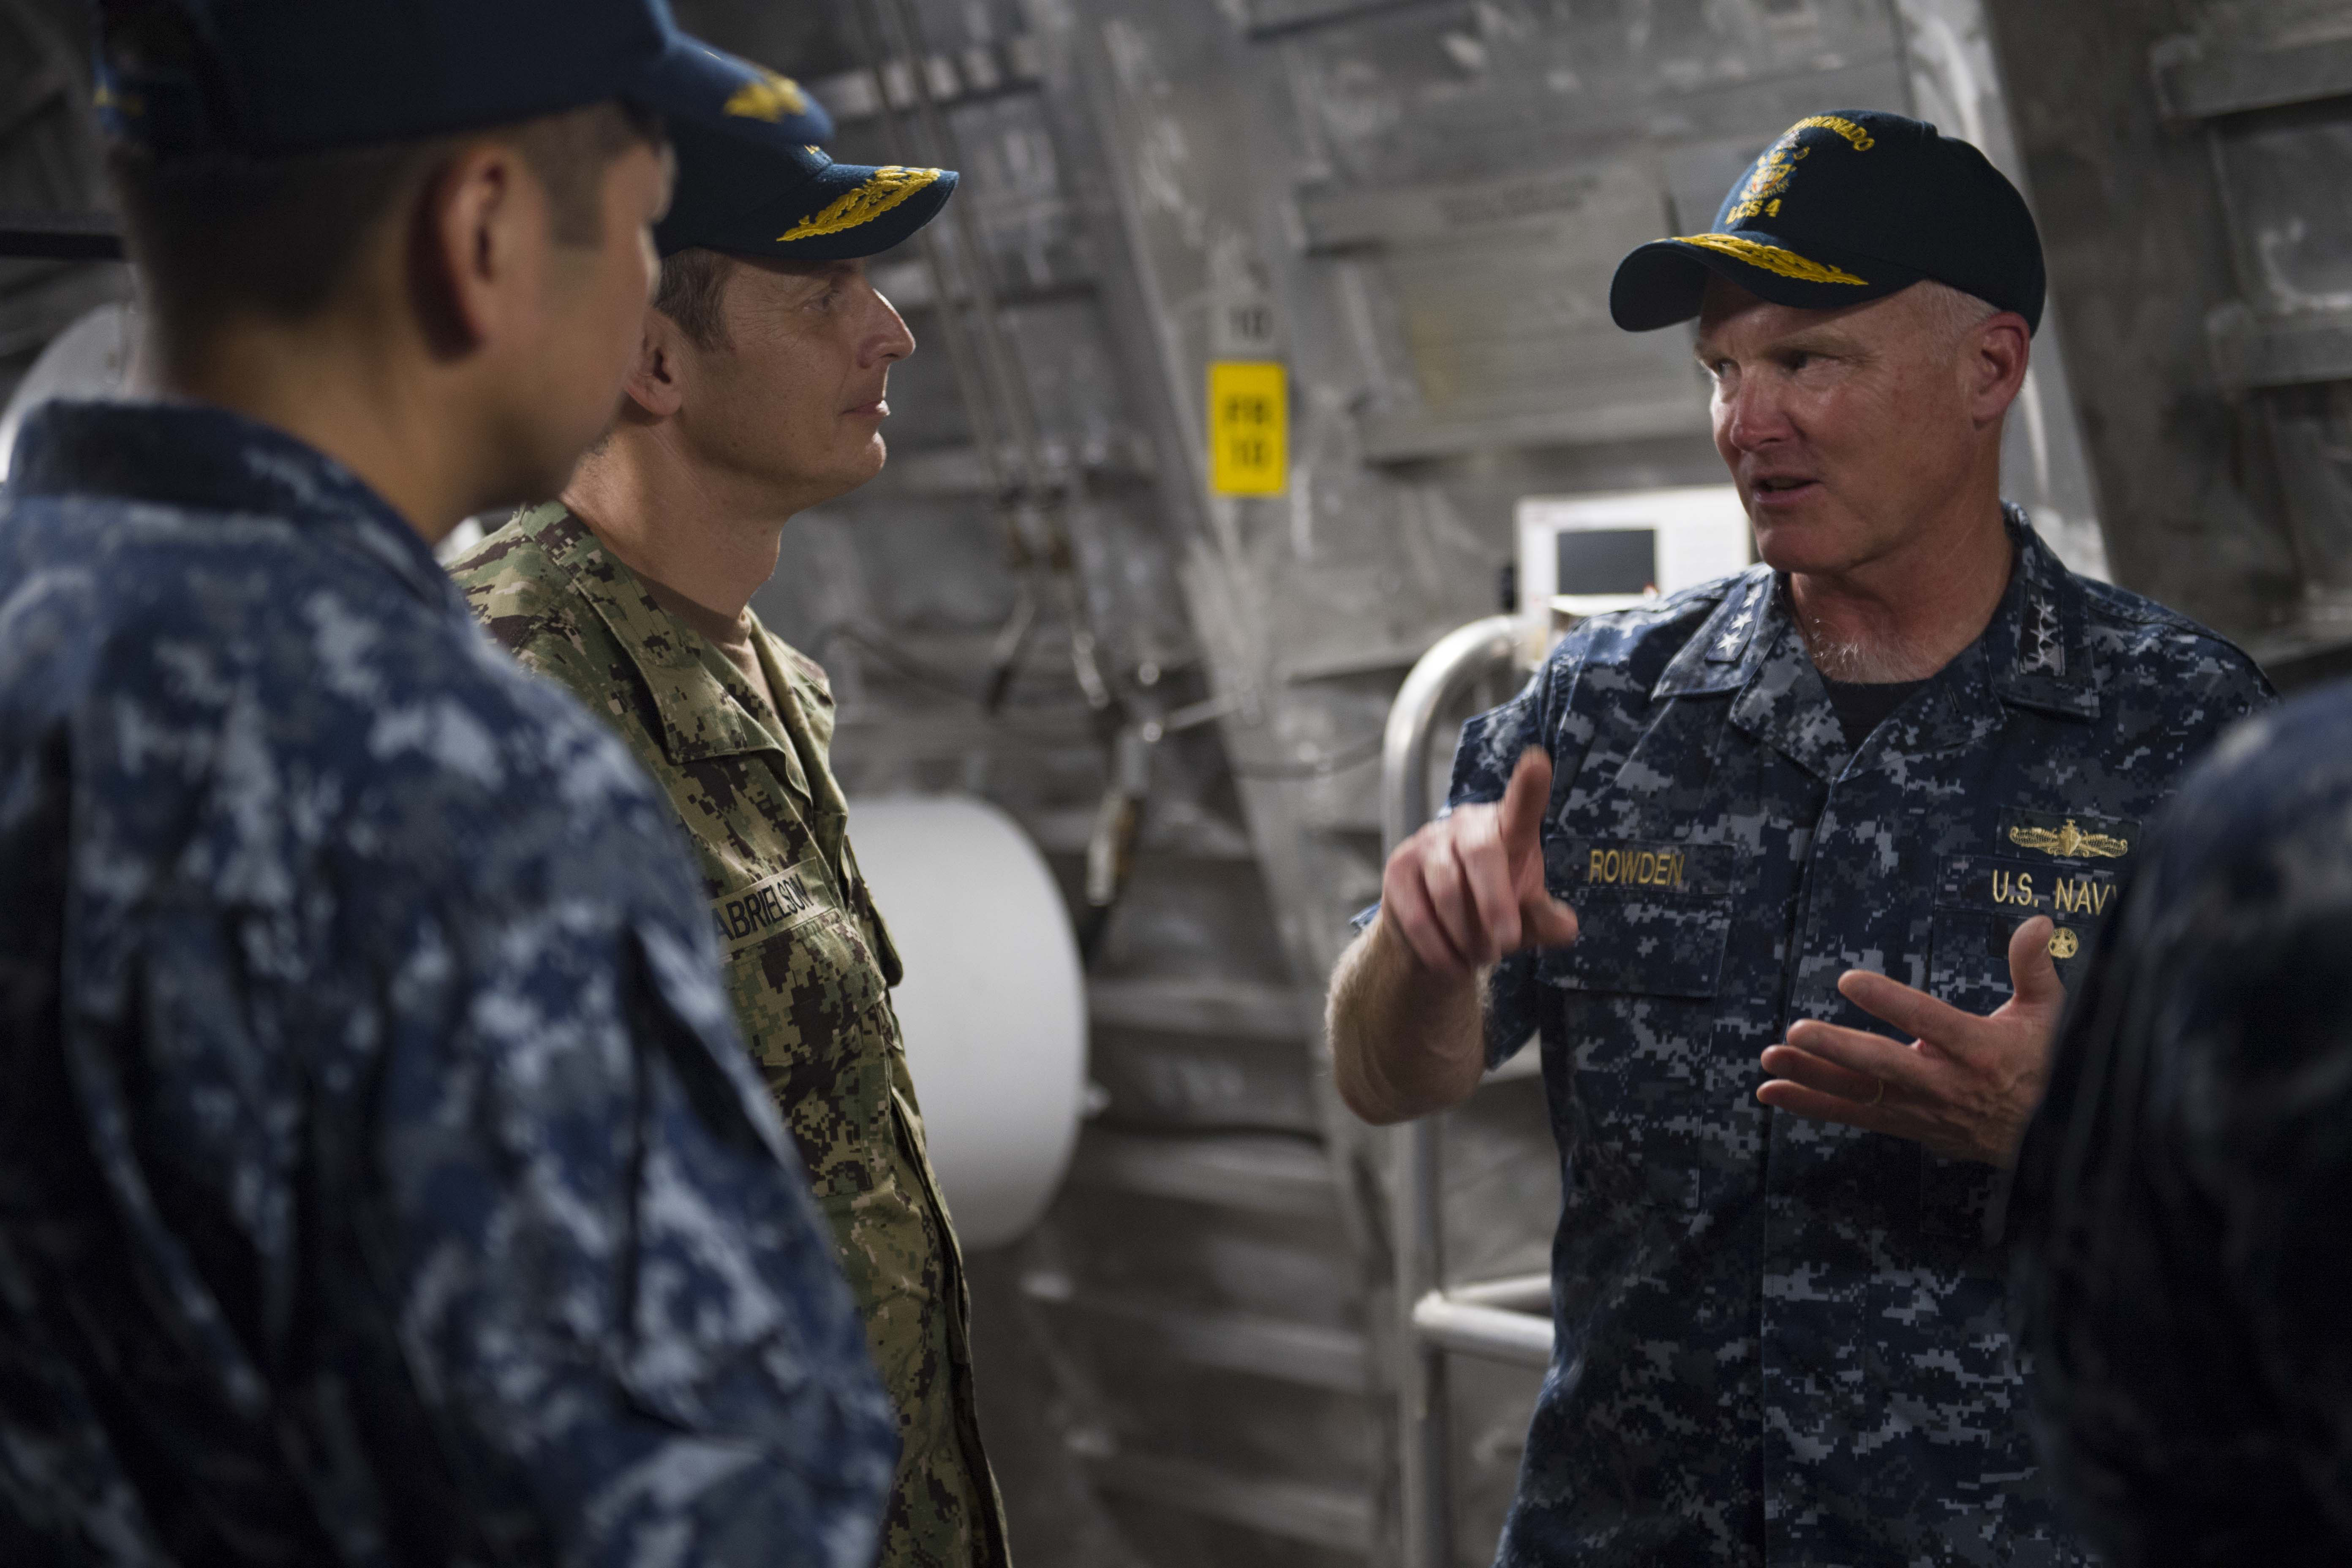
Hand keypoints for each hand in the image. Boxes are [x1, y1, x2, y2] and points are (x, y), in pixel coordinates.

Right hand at [1377, 748, 1578, 978]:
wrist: (1440, 935)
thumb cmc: (1494, 912)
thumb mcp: (1527, 919)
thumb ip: (1545, 921)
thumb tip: (1567, 928)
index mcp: (1508, 828)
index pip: (1521, 805)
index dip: (1529, 786)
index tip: (1538, 762)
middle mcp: (1465, 825)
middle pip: (1481, 853)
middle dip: (1495, 904)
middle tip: (1506, 944)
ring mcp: (1427, 844)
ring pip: (1446, 888)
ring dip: (1467, 932)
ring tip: (1483, 956)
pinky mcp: (1398, 870)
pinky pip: (1417, 913)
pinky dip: (1438, 947)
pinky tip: (1454, 963)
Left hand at [1756, 915, 2064, 1166]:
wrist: (2051, 1141)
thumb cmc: (2049, 1067)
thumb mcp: (2051, 1015)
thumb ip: (2034, 967)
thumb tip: (2038, 920)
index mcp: (1979, 1050)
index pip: (1928, 1021)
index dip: (1888, 1001)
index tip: (1848, 980)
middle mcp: (1946, 1084)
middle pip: (1883, 1066)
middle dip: (1836, 1049)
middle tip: (1795, 1032)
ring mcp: (1923, 1110)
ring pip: (1859, 1095)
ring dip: (1811, 1078)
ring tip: (1770, 1060)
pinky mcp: (1907, 1127)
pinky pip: (1853, 1117)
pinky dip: (1812, 1106)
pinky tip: (1774, 1092)